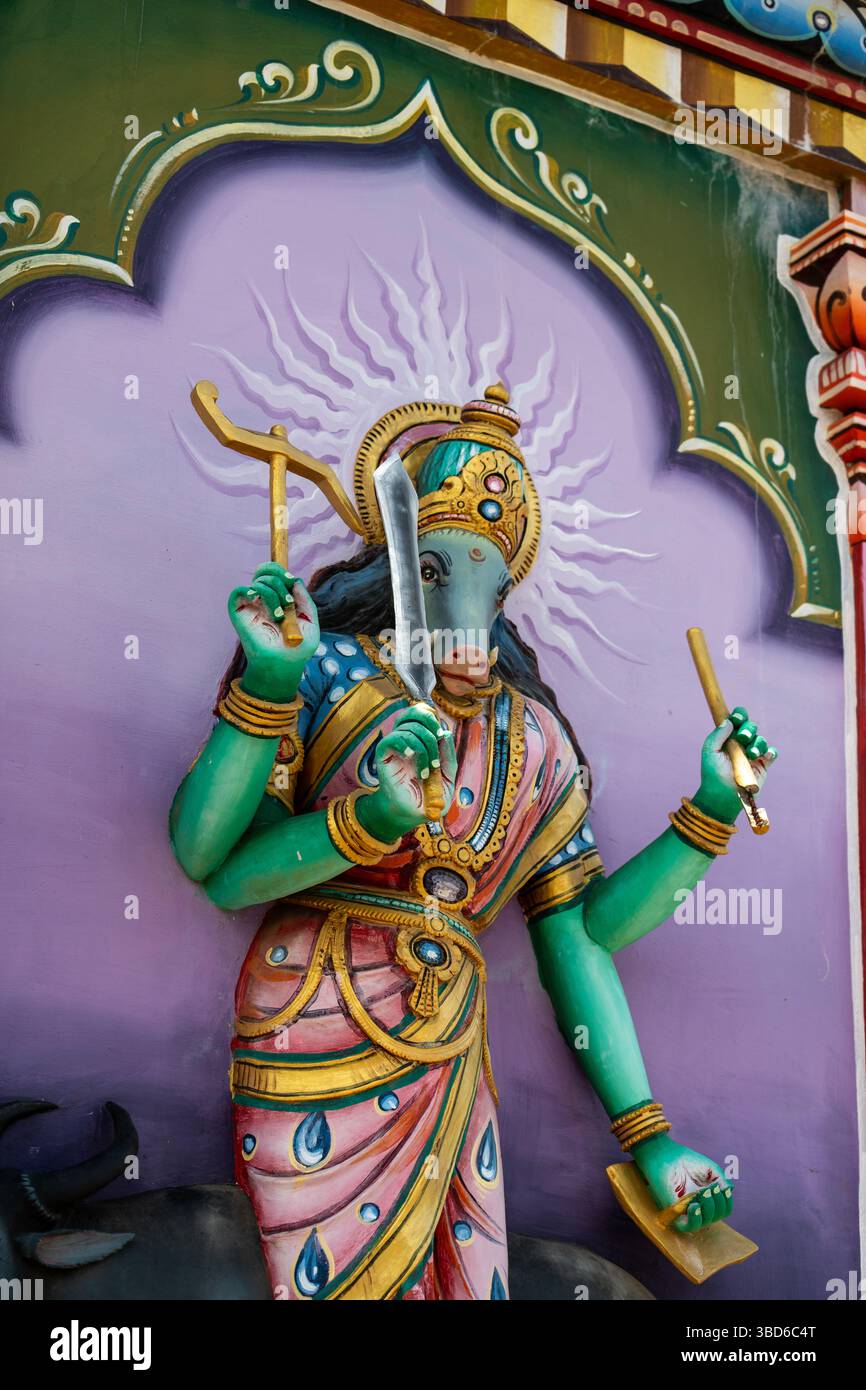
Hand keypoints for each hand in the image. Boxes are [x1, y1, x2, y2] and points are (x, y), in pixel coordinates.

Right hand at [227, 562, 319, 701]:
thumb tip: (295, 580)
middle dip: (279, 581)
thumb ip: (305, 600)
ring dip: (272, 595)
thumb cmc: (298, 648)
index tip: (290, 580)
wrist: (283, 666)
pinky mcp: (240, 614)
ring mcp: (252, 606)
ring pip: (257, 583)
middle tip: (288, 601)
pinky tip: (256, 599)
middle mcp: (264, 600)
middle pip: (265, 573)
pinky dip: (247, 590)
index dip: (281, 571)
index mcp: (279, 599)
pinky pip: (237, 592)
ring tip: (279, 617)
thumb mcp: (309, 621)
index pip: (274, 573)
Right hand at [356, 706, 456, 841]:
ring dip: (424, 746)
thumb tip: (444, 733)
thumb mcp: (447, 776)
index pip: (421, 713)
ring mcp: (395, 749)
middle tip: (437, 743)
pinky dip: (405, 744)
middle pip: (412, 712)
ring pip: (407, 727)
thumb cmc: (429, 796)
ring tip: (428, 769)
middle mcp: (406, 741)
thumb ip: (448, 755)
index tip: (440, 736)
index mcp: (420, 741)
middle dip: (430, 724)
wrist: (412, 815)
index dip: (431, 716)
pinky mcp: (384, 758)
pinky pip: (391, 739)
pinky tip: (412, 758)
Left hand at [633, 1133, 732, 1232]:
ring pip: (706, 1222)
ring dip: (709, 1208)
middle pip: (717, 1216)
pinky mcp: (674, 1213)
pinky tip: (694, 1205)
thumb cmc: (687, 1160)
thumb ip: (722, 1180)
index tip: (722, 1188)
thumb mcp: (710, 1169)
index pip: (723, 1210)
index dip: (727, 1202)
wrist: (666, 1154)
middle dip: (718, 1202)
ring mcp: (687, 1210)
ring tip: (704, 1192)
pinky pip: (688, 1226)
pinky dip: (695, 1219)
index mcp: (708, 1198)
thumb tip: (729, 1191)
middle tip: (711, 1188)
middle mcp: (699, 1206)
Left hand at [694, 707, 776, 823]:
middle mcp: (741, 743)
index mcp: (728, 737)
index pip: (737, 719)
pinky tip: (765, 756)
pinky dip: (771, 752)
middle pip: (751, 727)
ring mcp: (753, 754)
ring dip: (757, 744)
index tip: (737, 718)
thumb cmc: (713, 772)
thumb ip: (717, 734)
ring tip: (750, 754)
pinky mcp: (762, 765)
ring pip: (761, 740)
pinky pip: (772, 753)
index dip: (739, 715)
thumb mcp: (709, 751)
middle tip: (742, 738)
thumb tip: (729, 721)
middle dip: (748, 729)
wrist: (722, 794)